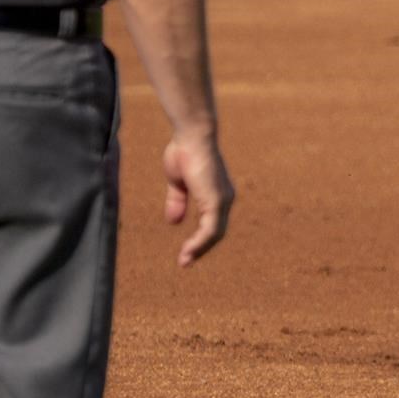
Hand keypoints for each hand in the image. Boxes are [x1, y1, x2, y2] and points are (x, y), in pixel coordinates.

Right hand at [162, 130, 233, 266]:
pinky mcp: (217, 201)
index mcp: (217, 195)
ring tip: (185, 261)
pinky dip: (200, 243)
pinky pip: (210, 229)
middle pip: (216, 233)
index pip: (213, 224)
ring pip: (214, 234)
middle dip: (200, 248)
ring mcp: (222, 201)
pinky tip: (188, 251)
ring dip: (199, 249)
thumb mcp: (178, 183)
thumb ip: (178, 202)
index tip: (186, 251)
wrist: (191, 136)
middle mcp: (225, 199)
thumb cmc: (184, 152)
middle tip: (185, 261)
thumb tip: (173, 222)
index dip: (200, 239)